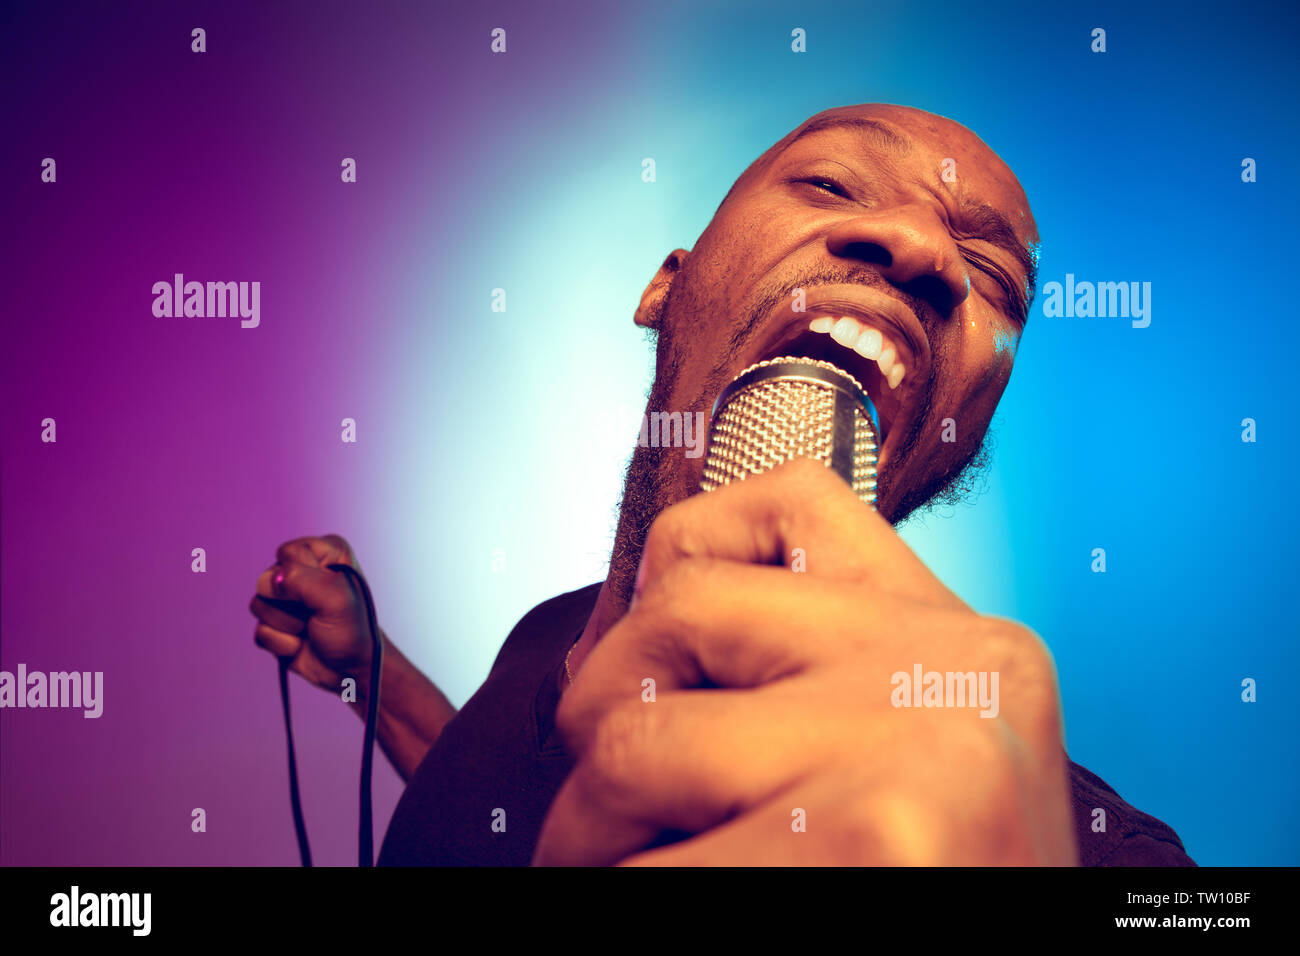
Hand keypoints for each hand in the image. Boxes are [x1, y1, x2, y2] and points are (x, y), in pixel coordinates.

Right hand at [248, 534, 377, 692]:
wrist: (353, 670)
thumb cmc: (354, 630)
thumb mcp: (336, 598)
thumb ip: (300, 580)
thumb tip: (269, 582)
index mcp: (324, 553)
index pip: (288, 553)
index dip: (300, 577)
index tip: (325, 591)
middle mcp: (302, 570)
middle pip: (267, 580)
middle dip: (291, 605)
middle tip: (317, 614)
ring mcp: (286, 599)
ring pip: (258, 605)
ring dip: (288, 625)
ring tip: (310, 628)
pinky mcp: (274, 625)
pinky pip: (259, 631)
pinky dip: (282, 643)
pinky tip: (300, 644)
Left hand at [533, 458, 1075, 864]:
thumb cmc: (949, 870)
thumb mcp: (911, 742)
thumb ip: (801, 671)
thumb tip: (607, 651)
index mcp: (963, 638)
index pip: (787, 503)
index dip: (675, 556)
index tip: (645, 636)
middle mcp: (949, 670)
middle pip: (677, 609)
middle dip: (599, 707)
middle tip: (604, 804)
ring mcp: (911, 753)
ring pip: (634, 737)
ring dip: (583, 823)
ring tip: (616, 868)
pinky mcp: (868, 844)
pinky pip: (650, 865)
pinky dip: (619, 884)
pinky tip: (644, 896)